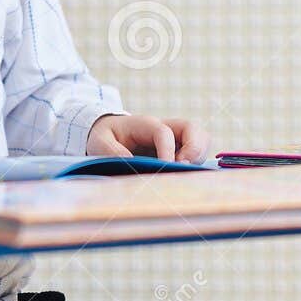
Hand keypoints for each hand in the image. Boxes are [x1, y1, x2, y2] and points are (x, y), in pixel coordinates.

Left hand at [86, 113, 210, 162]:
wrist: (109, 134)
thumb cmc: (105, 137)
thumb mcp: (100, 142)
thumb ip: (111, 150)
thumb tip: (129, 162)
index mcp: (146, 124)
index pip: (164, 132)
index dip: (167, 150)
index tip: (166, 167)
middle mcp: (165, 128)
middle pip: (192, 129)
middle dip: (194, 148)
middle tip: (183, 168)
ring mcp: (174, 139)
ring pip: (200, 140)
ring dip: (198, 156)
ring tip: (185, 173)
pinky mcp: (178, 150)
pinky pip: (196, 153)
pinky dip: (196, 164)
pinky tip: (183, 176)